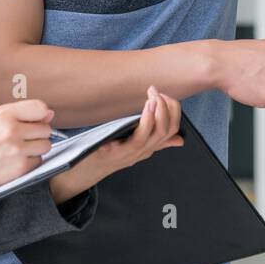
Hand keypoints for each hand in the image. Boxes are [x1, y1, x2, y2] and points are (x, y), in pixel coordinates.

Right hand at [0, 99, 55, 195]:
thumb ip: (23, 114)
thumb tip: (50, 114)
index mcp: (4, 114)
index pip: (40, 108)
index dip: (41, 115)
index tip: (36, 120)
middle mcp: (11, 130)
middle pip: (46, 129)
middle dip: (37, 134)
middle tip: (22, 138)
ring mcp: (17, 149)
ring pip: (46, 145)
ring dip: (37, 148)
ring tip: (21, 149)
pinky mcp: (21, 167)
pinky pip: (39, 160)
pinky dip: (31, 161)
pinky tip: (18, 159)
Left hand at [49, 86, 183, 202]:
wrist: (85, 171)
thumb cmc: (109, 155)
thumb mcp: (136, 147)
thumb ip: (156, 141)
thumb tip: (179, 140)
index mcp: (150, 147)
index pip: (173, 128)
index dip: (173, 109)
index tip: (162, 94)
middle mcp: (145, 151)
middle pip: (167, 129)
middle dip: (166, 106)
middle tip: (155, 91)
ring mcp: (132, 153)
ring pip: (154, 134)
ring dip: (155, 113)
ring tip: (152, 98)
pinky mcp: (117, 154)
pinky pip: (135, 140)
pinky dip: (143, 122)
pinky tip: (140, 112)